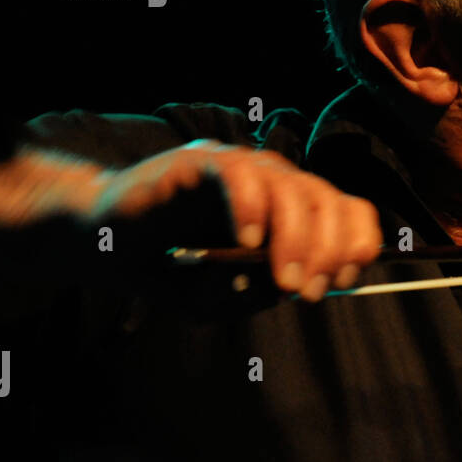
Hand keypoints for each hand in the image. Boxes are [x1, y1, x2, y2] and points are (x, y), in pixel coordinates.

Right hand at [89, 139, 381, 300]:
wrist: (104, 245)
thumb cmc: (168, 269)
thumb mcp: (215, 300)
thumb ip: (251, 295)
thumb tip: (287, 285)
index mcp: (292, 212)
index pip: (348, 212)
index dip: (356, 244)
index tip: (341, 282)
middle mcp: (274, 183)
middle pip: (329, 201)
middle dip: (329, 250)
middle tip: (308, 292)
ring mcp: (240, 168)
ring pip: (292, 188)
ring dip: (296, 238)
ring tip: (283, 279)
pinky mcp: (201, 162)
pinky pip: (240, 174)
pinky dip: (251, 207)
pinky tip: (245, 243)